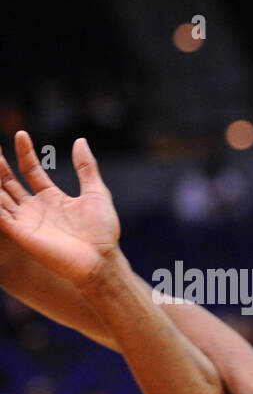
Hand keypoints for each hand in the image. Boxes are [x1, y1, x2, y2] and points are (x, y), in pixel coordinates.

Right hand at [0, 133, 120, 288]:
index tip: (21, 134)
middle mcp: (35, 208)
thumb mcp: (96, 193)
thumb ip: (86, 167)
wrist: (102, 259)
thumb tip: (80, 141)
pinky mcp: (21, 233)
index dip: (25, 152)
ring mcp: (26, 221)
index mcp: (52, 198)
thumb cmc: (103, 232)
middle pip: (8, 181)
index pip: (31, 170)